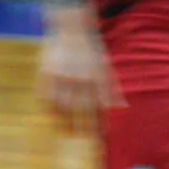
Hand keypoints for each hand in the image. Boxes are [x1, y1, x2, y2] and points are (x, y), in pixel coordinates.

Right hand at [38, 16, 123, 133]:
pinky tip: (52, 115)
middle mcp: (80, 78)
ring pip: (62, 105)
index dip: (100, 122)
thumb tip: (122, 107)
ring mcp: (62, 76)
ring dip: (64, 121)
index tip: (100, 136)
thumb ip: (112, 87)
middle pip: (80, 109)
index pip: (99, 106)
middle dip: (81, 126)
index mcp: (97, 77)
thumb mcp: (106, 66)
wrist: (71, 29)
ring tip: (65, 132)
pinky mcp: (47, 72)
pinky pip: (46, 95)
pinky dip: (49, 107)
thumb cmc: (92, 50)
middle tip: (81, 139)